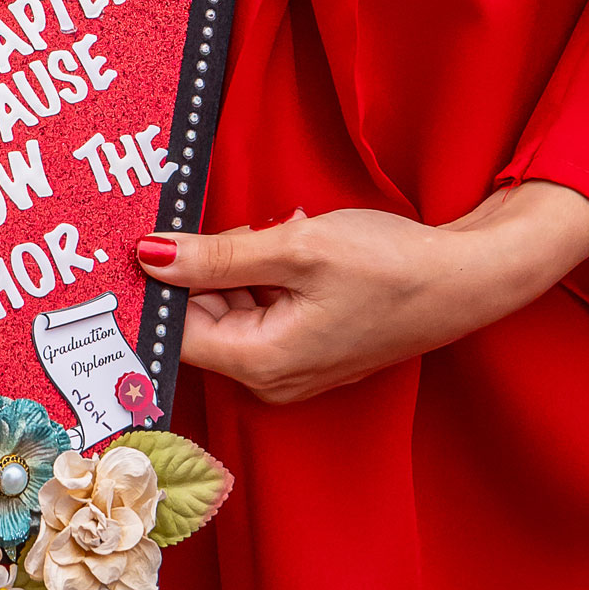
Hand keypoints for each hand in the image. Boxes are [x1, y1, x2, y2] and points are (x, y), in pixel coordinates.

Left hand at [135, 182, 588, 404]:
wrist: (465, 279)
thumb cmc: (389, 265)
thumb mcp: (295, 247)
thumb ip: (216, 255)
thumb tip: (148, 256)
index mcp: (259, 363)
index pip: (172, 332)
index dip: (146, 287)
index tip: (123, 242)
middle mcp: (270, 377)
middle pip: (197, 319)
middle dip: (194, 267)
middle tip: (190, 211)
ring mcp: (292, 365)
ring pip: (229, 308)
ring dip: (233, 263)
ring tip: (271, 228)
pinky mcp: (309, 346)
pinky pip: (260, 308)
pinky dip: (261, 271)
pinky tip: (290, 239)